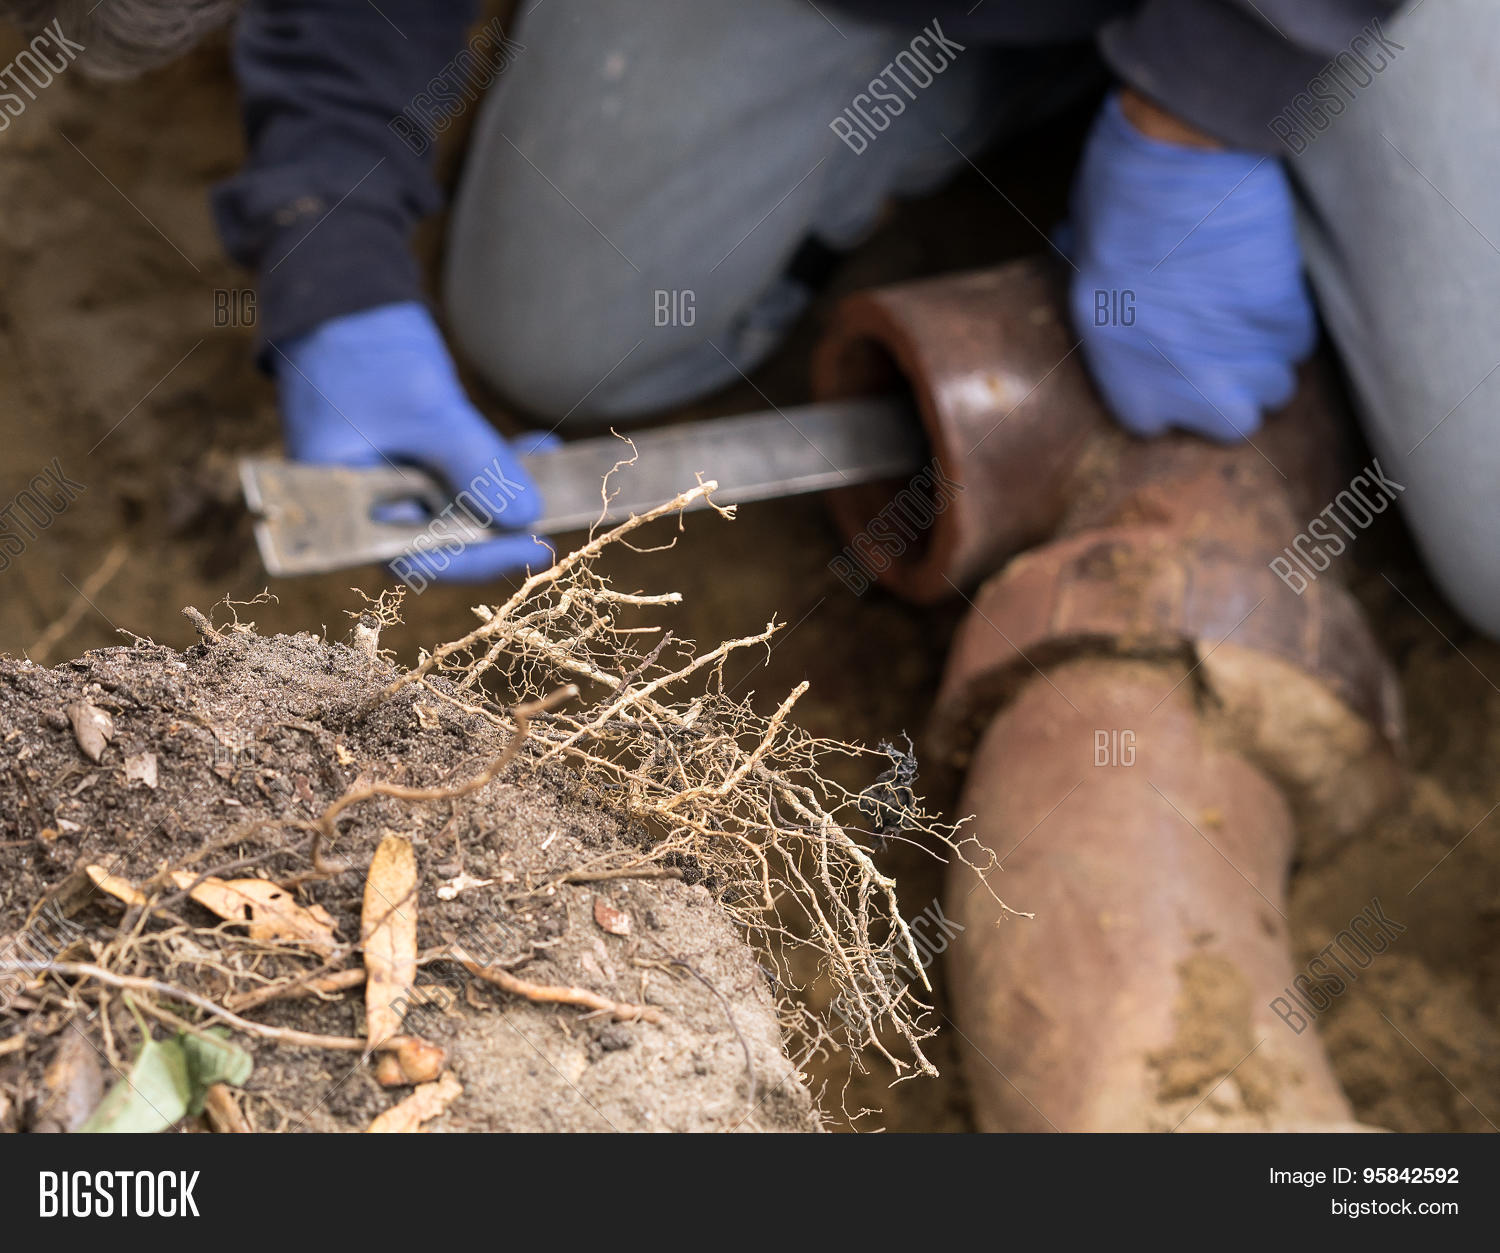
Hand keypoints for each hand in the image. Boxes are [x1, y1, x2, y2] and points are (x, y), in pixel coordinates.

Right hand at [273, 301, 553, 582]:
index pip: (412, 558)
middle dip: (497, 528)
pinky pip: (457, 474)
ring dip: (503, 492)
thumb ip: (474, 465)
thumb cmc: (366, 351)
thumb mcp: (427, 410)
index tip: (531, 547)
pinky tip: (536, 447)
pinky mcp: (410, 454)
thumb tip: (525, 518)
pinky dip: (493, 464)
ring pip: (455, 506)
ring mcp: (388, 478)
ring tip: (548, 466)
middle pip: (437, 540)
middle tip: (551, 524)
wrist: (341, 292)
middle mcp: (364, 503)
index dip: (475, 560)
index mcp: (343, 506)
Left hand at [1065, 90, 1315, 441]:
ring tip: (1249, 321)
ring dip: (1268, 361)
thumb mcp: (1082, 260)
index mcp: (1121, 368)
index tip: (1173, 367)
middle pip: (1232, 422)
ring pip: (1277, 387)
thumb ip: (1099, 296)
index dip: (1167, 395)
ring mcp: (1238, 351)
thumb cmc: (1120, 197)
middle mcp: (1183, 377)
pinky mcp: (1284, 315)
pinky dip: (1289, 322)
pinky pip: (1299, 341)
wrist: (1183, 154)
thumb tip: (1103, 284)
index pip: (1151, 424)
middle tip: (1226, 354)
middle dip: (1234, 394)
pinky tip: (1269, 290)